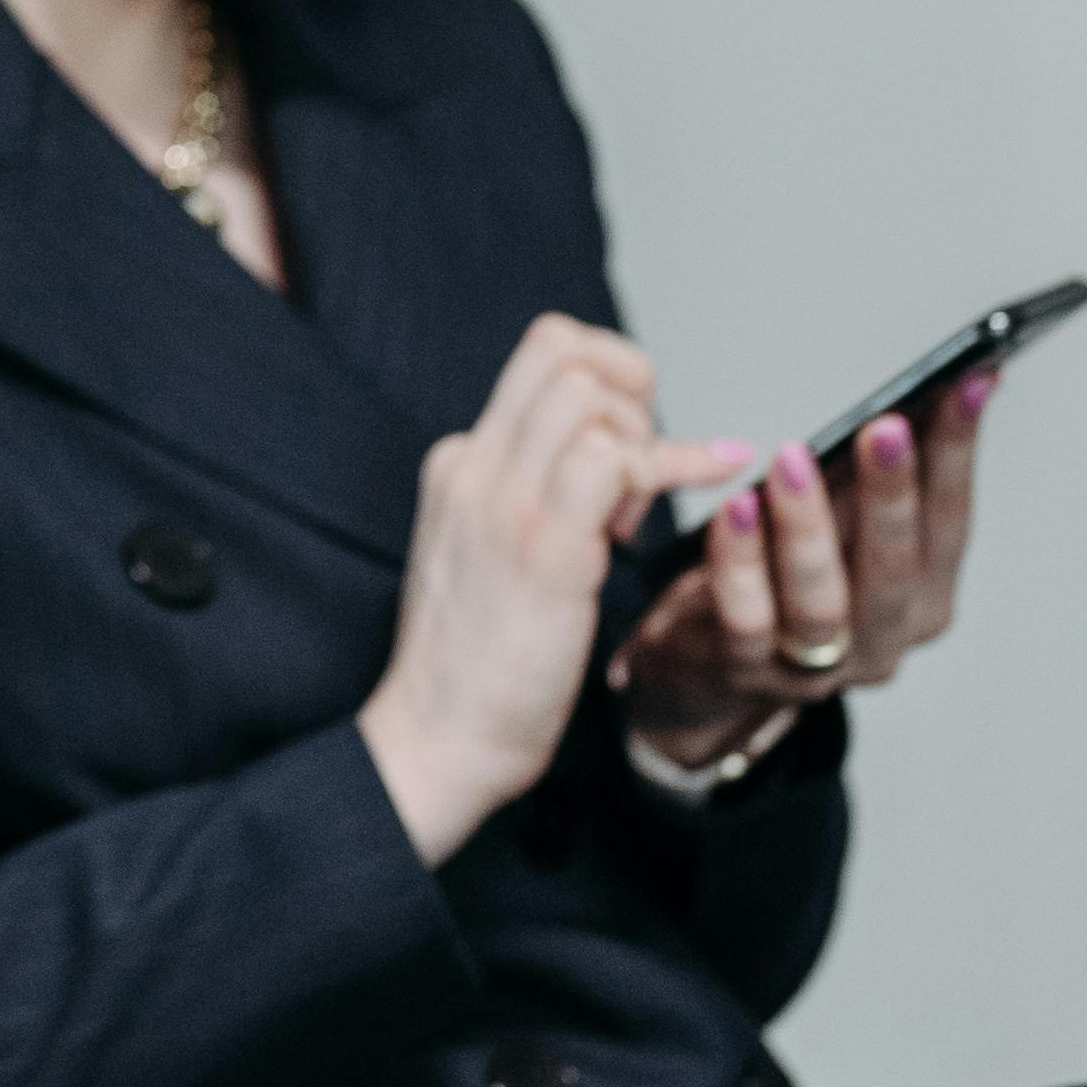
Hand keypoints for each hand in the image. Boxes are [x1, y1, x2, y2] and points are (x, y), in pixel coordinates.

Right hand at [360, 312, 749, 867]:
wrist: (436, 740)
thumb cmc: (478, 662)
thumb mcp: (492, 553)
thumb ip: (537, 494)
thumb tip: (614, 454)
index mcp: (459, 461)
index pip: (543, 356)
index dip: (608, 385)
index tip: (625, 453)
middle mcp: (472, 465)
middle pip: (562, 347)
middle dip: (631, 390)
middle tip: (642, 469)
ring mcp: (501, 502)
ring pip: (586, 392)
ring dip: (639, 442)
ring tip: (634, 516)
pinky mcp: (539, 549)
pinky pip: (608, 461)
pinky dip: (650, 481)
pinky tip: (639, 539)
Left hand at [614, 374, 989, 776]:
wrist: (707, 662)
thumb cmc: (786, 573)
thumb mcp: (841, 525)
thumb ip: (873, 477)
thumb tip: (925, 389)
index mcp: (923, 601)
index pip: (950, 525)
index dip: (959, 454)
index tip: (968, 384)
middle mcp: (881, 640)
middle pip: (896, 569)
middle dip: (893, 494)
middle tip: (886, 426)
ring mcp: (814, 666)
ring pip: (822, 602)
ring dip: (809, 526)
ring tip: (792, 458)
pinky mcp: (745, 669)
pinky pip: (746, 617)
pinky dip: (741, 562)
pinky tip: (736, 508)